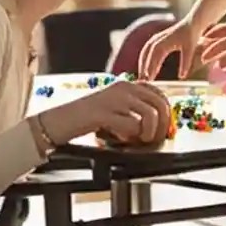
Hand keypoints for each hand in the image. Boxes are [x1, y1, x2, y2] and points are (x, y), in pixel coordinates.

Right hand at [39, 81, 171, 146]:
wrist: (59, 121)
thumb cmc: (88, 119)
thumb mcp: (115, 109)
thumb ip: (134, 110)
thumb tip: (160, 124)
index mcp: (126, 85)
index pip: (159, 94)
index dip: (166, 113)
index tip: (163, 129)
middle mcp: (123, 88)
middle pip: (159, 104)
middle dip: (161, 126)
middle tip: (152, 141)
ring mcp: (113, 99)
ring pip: (150, 115)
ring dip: (148, 133)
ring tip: (138, 141)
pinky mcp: (103, 113)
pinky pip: (131, 126)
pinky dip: (130, 137)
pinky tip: (120, 139)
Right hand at [138, 18, 203, 78]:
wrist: (192, 23)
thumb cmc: (191, 36)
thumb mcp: (190, 49)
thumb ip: (185, 63)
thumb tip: (181, 77)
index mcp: (164, 41)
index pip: (154, 56)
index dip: (150, 67)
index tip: (149, 78)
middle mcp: (157, 39)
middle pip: (146, 54)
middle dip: (143, 67)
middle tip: (142, 81)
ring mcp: (156, 39)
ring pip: (145, 53)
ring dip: (142, 64)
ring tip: (143, 77)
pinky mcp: (157, 40)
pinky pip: (148, 51)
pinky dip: (146, 60)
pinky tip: (148, 70)